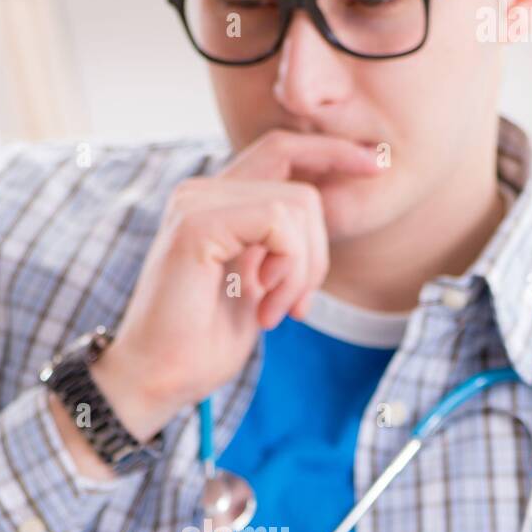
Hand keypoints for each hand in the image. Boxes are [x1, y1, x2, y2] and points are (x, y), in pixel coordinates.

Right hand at [89, 130, 382, 443]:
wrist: (156, 380)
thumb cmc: (199, 346)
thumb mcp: (255, 288)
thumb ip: (278, 249)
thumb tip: (318, 224)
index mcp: (215, 203)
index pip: (284, 151)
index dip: (332, 153)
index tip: (375, 166)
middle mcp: (201, 192)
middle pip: (302, 183)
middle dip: (318, 251)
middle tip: (298, 306)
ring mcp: (195, 204)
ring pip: (297, 203)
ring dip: (303, 269)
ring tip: (274, 311)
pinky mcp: (196, 225)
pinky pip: (277, 221)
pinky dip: (288, 269)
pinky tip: (265, 305)